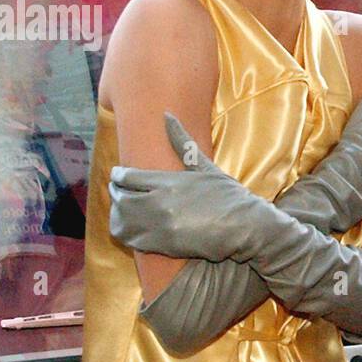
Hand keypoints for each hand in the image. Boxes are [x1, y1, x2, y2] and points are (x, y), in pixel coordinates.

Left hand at [109, 114, 282, 261]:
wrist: (245, 228)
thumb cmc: (229, 196)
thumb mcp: (205, 167)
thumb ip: (182, 143)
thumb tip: (167, 116)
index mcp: (169, 181)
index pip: (127, 177)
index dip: (117, 176)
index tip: (117, 176)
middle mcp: (160, 203)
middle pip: (120, 197)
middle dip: (115, 193)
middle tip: (117, 192)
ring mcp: (160, 226)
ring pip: (122, 220)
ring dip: (117, 214)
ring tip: (121, 211)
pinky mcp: (164, 246)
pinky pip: (132, 239)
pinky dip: (126, 233)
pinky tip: (130, 229)